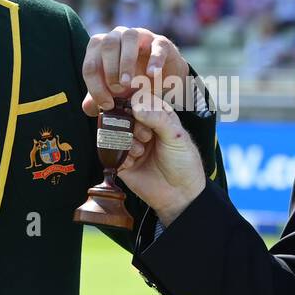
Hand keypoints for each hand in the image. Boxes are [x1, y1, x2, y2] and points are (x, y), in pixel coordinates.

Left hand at [80, 27, 188, 116]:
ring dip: (127, 60)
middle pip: (107, 43)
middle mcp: (118, 35)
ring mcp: (141, 36)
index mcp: (101, 47)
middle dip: (109, 69)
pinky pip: (157, 45)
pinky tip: (151, 74)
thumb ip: (98, 98)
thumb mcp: (113, 94)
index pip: (91, 63)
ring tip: (128, 83)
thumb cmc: (132, 82)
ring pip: (130, 36)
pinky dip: (154, 59)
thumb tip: (87, 107)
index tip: (107, 104)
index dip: (95, 86)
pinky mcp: (161, 42)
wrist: (161, 79)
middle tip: (117, 90)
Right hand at [80, 28, 204, 224]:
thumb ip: (158, 118)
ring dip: (126, 140)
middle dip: (132, 124)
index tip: (138, 112)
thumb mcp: (177, 137)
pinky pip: (110, 151)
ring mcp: (130, 143)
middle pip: (123, 114)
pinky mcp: (122, 161)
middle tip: (146, 136)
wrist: (181, 195)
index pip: (139, 99)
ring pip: (115, 131)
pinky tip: (134, 161)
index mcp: (157, 116)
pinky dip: (121, 154)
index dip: (136, 103)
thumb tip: (136, 104)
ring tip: (141, 150)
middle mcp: (142, 127)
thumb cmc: (184, 163)